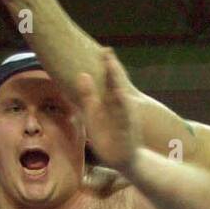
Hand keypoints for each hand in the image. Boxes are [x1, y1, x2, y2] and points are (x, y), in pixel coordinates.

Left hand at [74, 48, 141, 172]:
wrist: (126, 159)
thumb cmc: (108, 136)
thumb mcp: (93, 114)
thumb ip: (88, 96)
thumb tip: (82, 74)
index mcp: (112, 102)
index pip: (110, 81)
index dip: (108, 66)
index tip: (104, 49)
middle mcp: (121, 108)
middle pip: (116, 86)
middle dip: (113, 70)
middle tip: (107, 52)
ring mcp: (126, 119)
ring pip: (122, 101)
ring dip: (118, 87)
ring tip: (113, 71)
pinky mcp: (127, 132)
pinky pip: (125, 120)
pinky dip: (123, 111)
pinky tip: (120, 99)